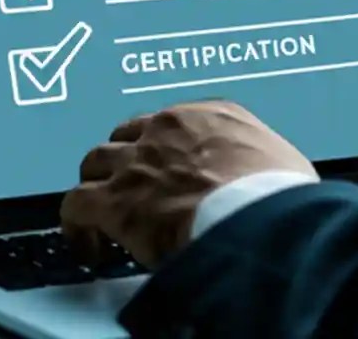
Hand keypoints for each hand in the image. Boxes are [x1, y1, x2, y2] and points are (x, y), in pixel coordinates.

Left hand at [60, 100, 314, 267]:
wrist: (257, 216)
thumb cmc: (279, 194)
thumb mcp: (282, 162)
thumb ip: (261, 163)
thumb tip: (268, 185)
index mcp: (212, 114)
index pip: (173, 122)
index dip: (164, 147)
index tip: (167, 166)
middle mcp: (168, 128)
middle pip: (127, 135)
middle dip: (125, 159)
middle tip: (129, 186)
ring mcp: (137, 160)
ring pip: (95, 163)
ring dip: (98, 186)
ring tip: (101, 214)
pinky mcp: (114, 199)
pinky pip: (76, 205)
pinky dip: (77, 225)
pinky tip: (88, 244)